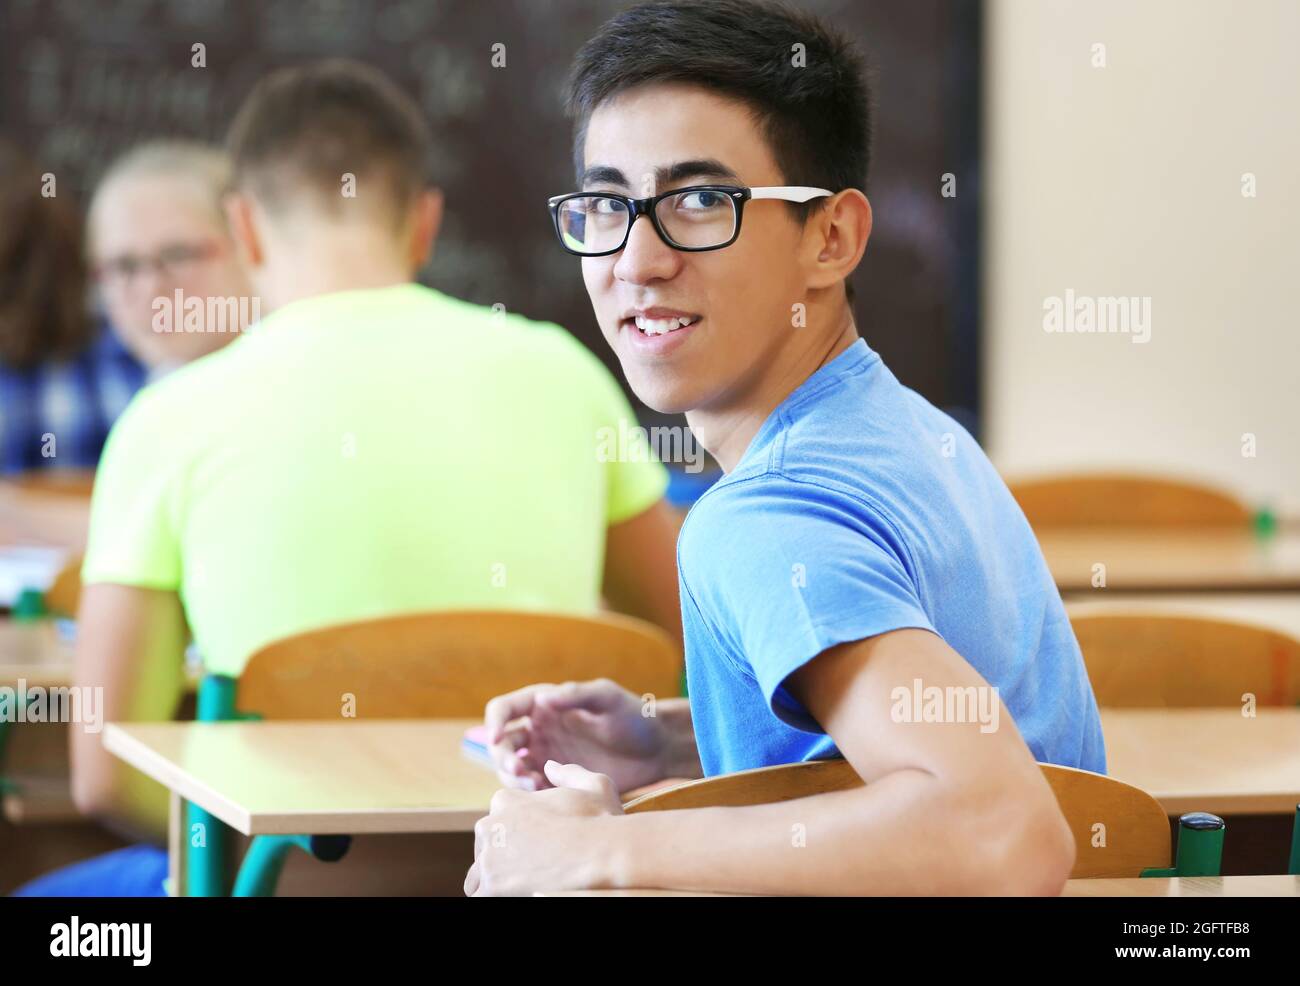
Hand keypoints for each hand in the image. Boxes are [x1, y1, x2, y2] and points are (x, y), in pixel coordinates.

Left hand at [465, 760, 623, 895]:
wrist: (601, 855)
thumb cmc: (599, 821)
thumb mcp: (593, 785)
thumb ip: (568, 773)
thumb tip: (550, 766)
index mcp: (505, 800)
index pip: (498, 821)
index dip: (518, 835)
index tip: (536, 846)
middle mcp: (488, 826)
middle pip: (487, 847)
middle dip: (503, 858)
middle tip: (532, 868)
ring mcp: (487, 858)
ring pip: (479, 875)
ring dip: (496, 881)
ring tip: (522, 886)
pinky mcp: (490, 886)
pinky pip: (479, 896)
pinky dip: (492, 897)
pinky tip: (516, 895)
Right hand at [484, 678, 666, 792]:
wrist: (656, 749)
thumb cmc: (633, 715)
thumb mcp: (607, 698)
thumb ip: (574, 695)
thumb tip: (541, 700)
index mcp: (544, 704)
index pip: (504, 709)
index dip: (493, 722)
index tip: (495, 737)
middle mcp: (539, 729)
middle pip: (503, 743)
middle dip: (503, 757)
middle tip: (518, 769)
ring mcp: (547, 756)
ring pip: (512, 769)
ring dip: (513, 778)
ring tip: (533, 785)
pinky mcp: (558, 780)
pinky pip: (532, 787)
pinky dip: (530, 792)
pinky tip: (545, 793)